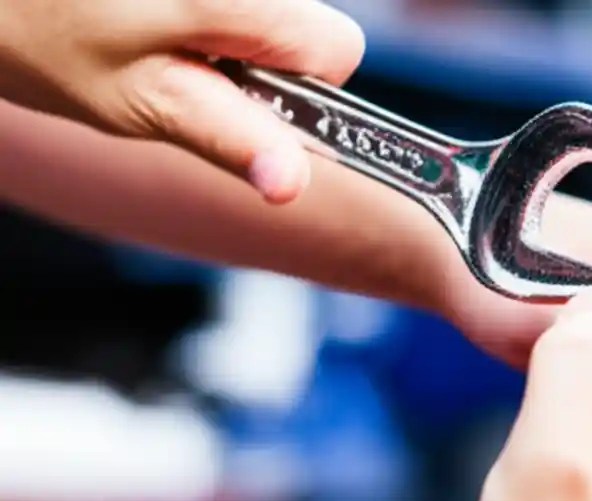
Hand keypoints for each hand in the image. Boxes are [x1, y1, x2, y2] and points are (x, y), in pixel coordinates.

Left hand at [0, 0, 363, 203]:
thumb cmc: (45, 38)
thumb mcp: (141, 103)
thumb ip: (230, 136)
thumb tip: (292, 182)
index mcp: (236, 0)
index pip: (337, 48)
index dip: (300, 85)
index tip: (236, 89)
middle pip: (305, 21)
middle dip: (260, 54)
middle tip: (182, 64)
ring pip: (269, 7)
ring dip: (223, 29)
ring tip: (148, 32)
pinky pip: (237, 0)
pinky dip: (199, 9)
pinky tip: (140, 12)